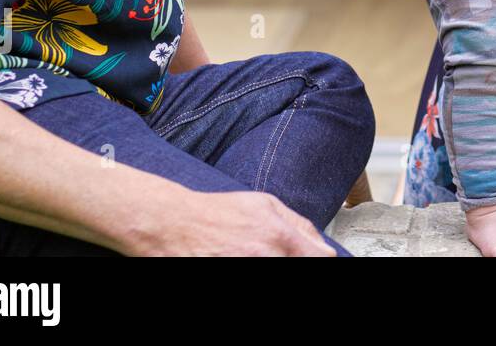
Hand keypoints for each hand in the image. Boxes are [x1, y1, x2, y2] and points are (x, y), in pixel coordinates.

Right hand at [128, 187, 337, 256]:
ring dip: (277, 267)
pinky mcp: (231, 277)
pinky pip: (257, 292)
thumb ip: (298, 224)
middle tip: (276, 254)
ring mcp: (245, 268)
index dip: (321, 259)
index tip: (317, 259)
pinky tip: (240, 259)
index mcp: (279, 237)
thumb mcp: (264, 203)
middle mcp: (266, 258)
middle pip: (300, 268)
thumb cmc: (218, 212)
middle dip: (296, 262)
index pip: (320, 258)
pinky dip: (252, 267)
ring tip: (253, 254)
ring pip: (281, 272)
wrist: (173, 224)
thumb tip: (322, 246)